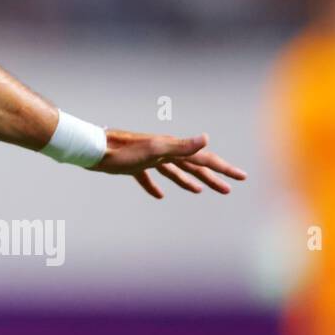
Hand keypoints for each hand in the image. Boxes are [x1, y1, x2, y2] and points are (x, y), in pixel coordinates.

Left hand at [93, 130, 246, 198]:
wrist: (92, 149)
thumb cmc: (122, 151)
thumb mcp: (155, 150)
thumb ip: (181, 146)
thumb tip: (207, 138)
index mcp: (171, 148)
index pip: (204, 159)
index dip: (224, 168)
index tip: (242, 177)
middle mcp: (162, 151)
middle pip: (192, 166)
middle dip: (212, 177)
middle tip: (228, 190)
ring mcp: (147, 157)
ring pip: (173, 171)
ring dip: (188, 181)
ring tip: (201, 191)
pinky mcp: (132, 165)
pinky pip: (148, 177)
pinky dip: (156, 186)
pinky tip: (159, 195)